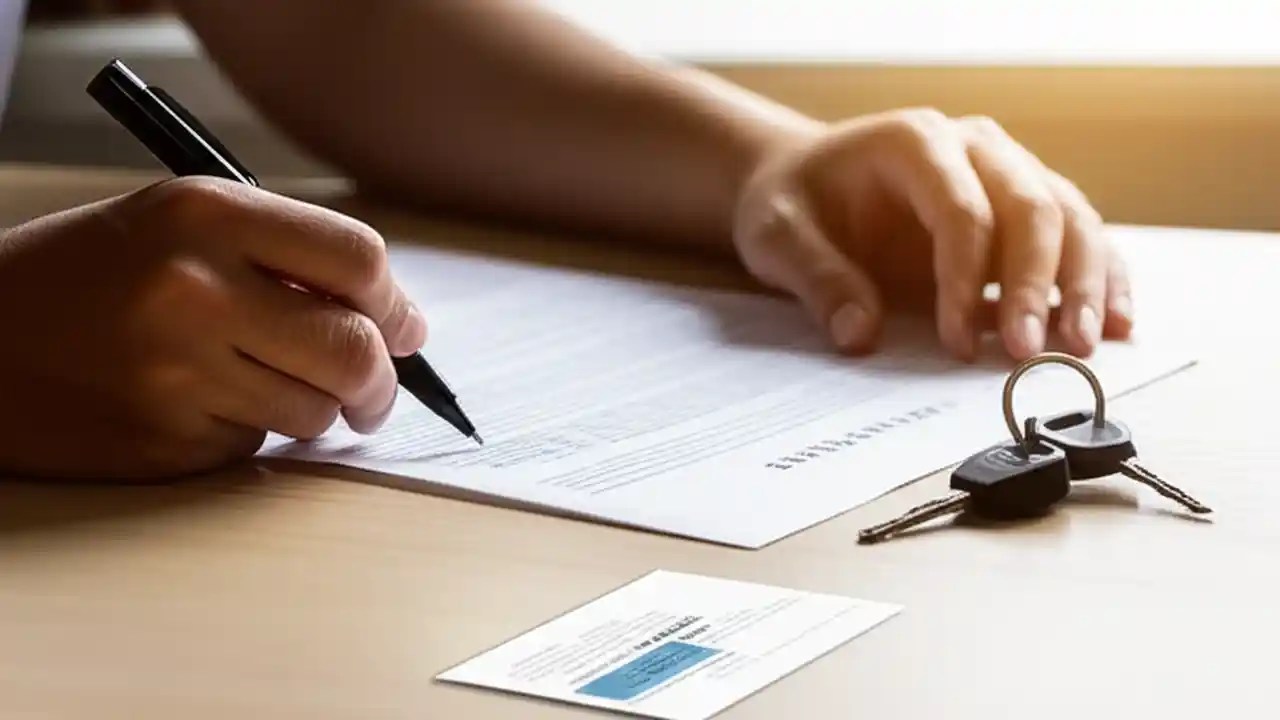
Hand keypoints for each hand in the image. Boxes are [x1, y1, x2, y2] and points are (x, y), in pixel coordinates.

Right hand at [0, 177, 425, 478]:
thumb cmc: (85, 279)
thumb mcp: (176, 226)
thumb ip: (285, 256)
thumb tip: (399, 320)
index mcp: (205, 214)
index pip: (357, 259)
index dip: (394, 302)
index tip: (403, 328)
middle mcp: (195, 288)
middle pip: (355, 348)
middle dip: (382, 381)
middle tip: (375, 392)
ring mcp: (178, 371)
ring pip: (315, 410)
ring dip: (311, 408)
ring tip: (256, 384)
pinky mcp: (164, 441)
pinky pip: (255, 443)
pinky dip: (247, 430)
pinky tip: (195, 405)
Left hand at [733, 108, 1133, 360]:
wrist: (809, 183)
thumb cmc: (796, 204)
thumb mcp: (778, 237)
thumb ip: (818, 281)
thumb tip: (859, 336)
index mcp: (915, 141)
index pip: (962, 210)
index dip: (965, 280)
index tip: (957, 342)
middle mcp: (975, 146)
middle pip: (1032, 208)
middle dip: (1037, 286)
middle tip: (1031, 354)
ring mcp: (1009, 171)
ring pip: (1071, 218)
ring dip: (1084, 284)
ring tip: (1081, 347)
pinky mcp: (1025, 205)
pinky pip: (1078, 236)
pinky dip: (1102, 277)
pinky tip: (1114, 323)